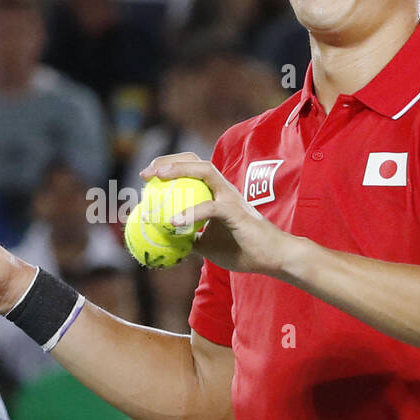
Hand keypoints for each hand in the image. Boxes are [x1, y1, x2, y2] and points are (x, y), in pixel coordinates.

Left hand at [142, 153, 294, 275]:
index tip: (147, 177)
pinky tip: (173, 221)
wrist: (273, 258)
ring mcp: (231, 196)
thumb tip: (163, 241)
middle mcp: (224, 188)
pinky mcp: (236, 211)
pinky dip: (191, 212)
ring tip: (158, 178)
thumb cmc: (243, 250)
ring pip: (204, 171)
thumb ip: (188, 238)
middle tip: (146, 174)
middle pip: (195, 161)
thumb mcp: (207, 245)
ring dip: (179, 170)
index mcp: (217, 193)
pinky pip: (210, 207)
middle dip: (169, 161)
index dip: (168, 166)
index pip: (191, 168)